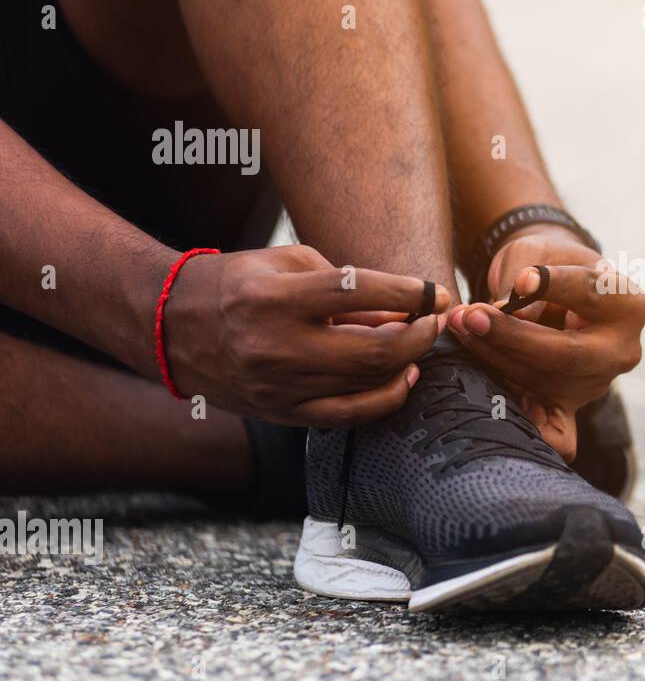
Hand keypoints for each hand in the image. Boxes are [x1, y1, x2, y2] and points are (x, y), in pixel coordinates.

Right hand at [163, 244, 448, 425]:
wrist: (171, 326)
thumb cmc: (238, 284)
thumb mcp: (289, 265)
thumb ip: (349, 285)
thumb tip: (405, 307)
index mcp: (276, 298)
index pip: (360, 292)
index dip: (411, 292)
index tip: (436, 292)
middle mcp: (277, 346)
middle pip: (374, 351)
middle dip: (420, 336)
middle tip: (436, 321)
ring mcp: (279, 387)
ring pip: (367, 385)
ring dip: (408, 363)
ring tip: (420, 343)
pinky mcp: (281, 413)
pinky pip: (349, 415)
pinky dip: (385, 398)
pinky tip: (402, 377)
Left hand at [449, 228, 644, 458]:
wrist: (555, 292)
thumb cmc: (547, 263)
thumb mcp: (539, 253)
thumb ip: (526, 274)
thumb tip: (508, 311)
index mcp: (628, 305)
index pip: (590, 295)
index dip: (554, 287)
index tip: (521, 279)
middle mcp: (621, 351)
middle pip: (568, 354)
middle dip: (513, 337)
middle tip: (470, 315)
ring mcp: (596, 384)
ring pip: (544, 382)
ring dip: (495, 358)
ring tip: (461, 327)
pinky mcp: (571, 406)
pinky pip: (554, 433)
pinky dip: (528, 426)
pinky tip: (496, 408)